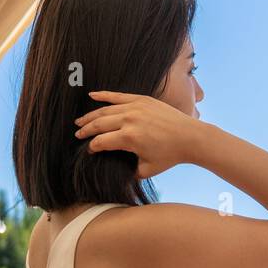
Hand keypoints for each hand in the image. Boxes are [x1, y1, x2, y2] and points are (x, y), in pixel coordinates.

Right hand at [74, 91, 206, 177]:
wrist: (190, 137)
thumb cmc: (170, 156)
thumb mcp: (147, 170)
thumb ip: (130, 171)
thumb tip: (118, 171)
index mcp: (129, 138)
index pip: (101, 142)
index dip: (92, 147)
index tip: (89, 150)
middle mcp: (129, 120)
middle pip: (99, 124)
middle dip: (86, 130)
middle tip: (77, 134)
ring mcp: (135, 108)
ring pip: (105, 110)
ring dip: (90, 116)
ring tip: (80, 121)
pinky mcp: (142, 99)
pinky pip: (118, 96)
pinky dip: (103, 95)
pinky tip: (92, 96)